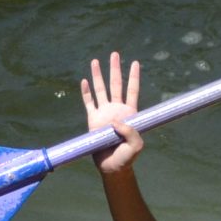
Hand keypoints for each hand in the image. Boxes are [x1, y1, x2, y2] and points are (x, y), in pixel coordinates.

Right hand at [80, 54, 145, 174]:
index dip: (133, 77)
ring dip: (98, 75)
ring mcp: (103, 113)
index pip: (132, 90)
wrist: (111, 166)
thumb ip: (131, 132)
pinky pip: (88, 103)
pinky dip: (86, 92)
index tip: (135, 62)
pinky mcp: (92, 120)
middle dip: (115, 69)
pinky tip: (84, 81)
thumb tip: (116, 121)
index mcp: (129, 113)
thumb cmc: (127, 157)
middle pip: (115, 84)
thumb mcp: (136, 145)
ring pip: (100, 90)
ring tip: (95, 61)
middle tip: (114, 54)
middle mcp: (116, 109)